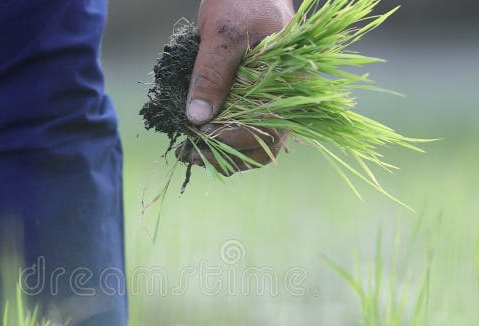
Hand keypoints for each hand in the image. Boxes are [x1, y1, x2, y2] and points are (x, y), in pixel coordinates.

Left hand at [182, 0, 294, 173]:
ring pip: (254, 145)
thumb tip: (198, 117)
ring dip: (223, 154)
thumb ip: (212, 73)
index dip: (234, 139)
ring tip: (189, 151)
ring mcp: (272, 102)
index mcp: (289, 84)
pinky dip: (223, 140)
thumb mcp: (223, 33)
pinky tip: (198, 140)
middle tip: (189, 154)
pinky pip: (245, 130)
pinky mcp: (256, 101)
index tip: (201, 136)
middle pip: (263, 146)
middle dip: (226, 157)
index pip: (268, 129)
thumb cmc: (243, 1)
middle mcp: (285, 99)